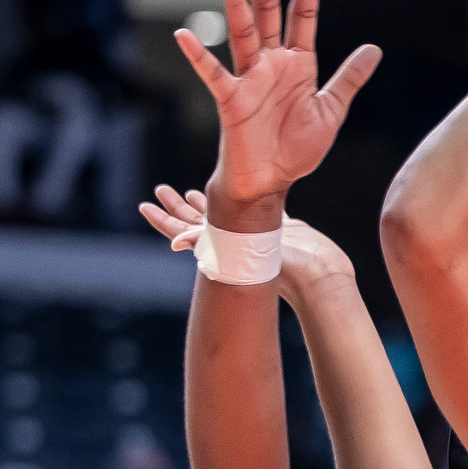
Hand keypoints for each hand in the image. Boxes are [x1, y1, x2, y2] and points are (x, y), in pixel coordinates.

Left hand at [140, 183, 353, 303]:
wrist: (322, 279)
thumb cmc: (289, 270)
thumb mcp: (248, 254)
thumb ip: (213, 243)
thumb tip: (174, 243)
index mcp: (223, 247)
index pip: (183, 232)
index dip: (163, 220)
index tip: (144, 205)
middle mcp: (236, 241)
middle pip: (197, 222)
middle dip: (178, 206)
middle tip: (160, 189)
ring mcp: (257, 236)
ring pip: (224, 215)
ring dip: (206, 204)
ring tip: (190, 192)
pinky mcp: (280, 229)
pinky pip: (256, 210)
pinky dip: (244, 201)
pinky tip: (240, 190)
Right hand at [174, 0, 380, 220]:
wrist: (271, 181)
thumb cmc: (295, 149)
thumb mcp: (331, 111)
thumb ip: (349, 78)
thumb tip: (373, 49)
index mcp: (298, 64)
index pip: (303, 16)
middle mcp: (272, 63)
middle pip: (268, 11)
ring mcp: (249, 78)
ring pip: (242, 32)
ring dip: (235, 4)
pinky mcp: (231, 100)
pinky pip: (213, 74)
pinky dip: (198, 56)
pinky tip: (185, 35)